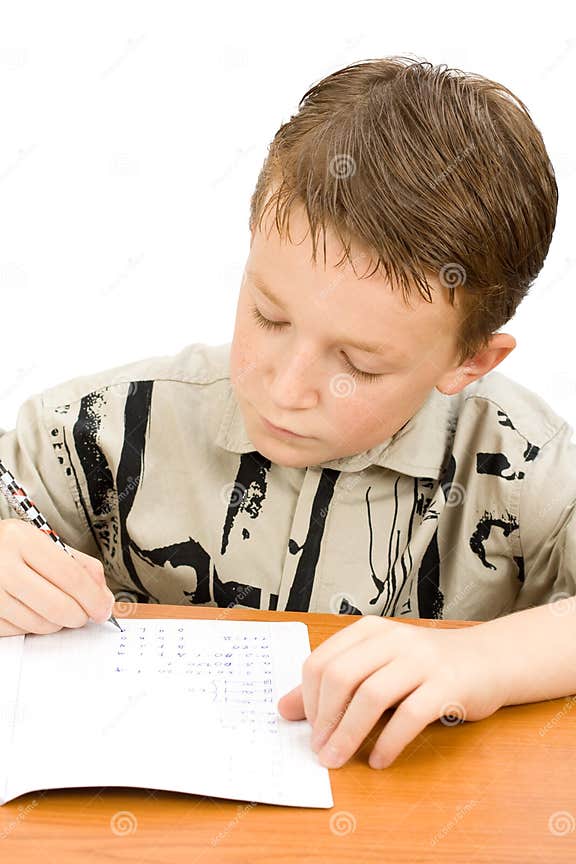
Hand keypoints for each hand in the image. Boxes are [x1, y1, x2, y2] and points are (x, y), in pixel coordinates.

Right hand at [0, 519, 114, 636]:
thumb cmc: (11, 546)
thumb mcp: (43, 542)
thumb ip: (77, 564)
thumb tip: (103, 596)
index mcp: (22, 540)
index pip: (70, 576)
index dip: (94, 597)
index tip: (103, 608)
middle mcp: (3, 566)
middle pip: (58, 606)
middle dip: (80, 616)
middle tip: (85, 614)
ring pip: (40, 624)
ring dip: (58, 623)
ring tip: (57, 607)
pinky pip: (20, 632)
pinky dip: (34, 626)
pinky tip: (34, 610)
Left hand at [277, 616, 506, 769]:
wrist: (488, 661)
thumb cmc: (425, 669)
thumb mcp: (376, 668)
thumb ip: (332, 686)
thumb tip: (283, 708)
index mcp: (370, 631)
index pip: (322, 661)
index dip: (309, 699)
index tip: (309, 730)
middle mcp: (393, 639)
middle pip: (341, 676)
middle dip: (324, 718)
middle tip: (320, 750)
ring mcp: (421, 660)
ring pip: (371, 695)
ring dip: (348, 734)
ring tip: (338, 759)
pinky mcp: (447, 685)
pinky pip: (410, 715)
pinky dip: (389, 742)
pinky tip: (379, 760)